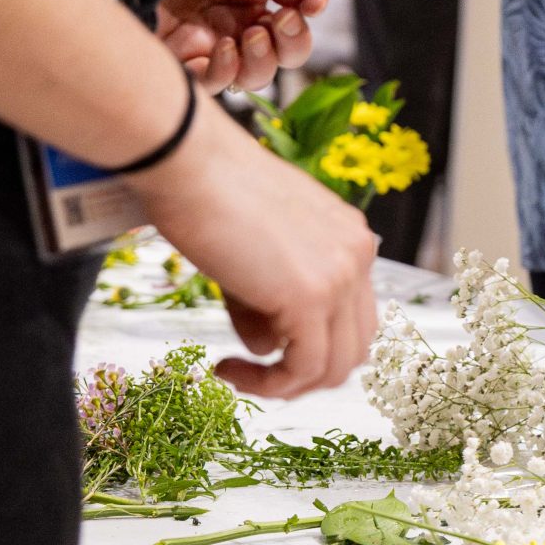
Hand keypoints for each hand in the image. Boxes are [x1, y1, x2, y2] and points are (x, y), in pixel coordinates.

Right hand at [124, 101, 377, 397]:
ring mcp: (340, 276)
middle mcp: (357, 254)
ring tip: (238, 375)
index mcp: (348, 237)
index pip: (352, 313)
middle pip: (354, 344)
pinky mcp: (311, 296)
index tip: (262, 349)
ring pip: (335, 364)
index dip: (312, 342)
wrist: (188, 159)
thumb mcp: (251, 250)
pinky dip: (270, 384)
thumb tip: (268, 348)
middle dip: (305, 371)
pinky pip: (305, 368)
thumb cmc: (205, 190)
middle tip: (254, 373)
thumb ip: (268, 299)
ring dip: (287, 384)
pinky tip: (229, 371)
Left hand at [159, 0, 326, 92]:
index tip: (307, 8)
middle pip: (277, 57)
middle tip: (278, 25)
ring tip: (249, 36)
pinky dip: (221, 74)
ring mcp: (200, 40)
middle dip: (289, 47)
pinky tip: (219, 48)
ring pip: (246, 77)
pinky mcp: (168, 55)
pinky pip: (203, 84)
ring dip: (259, 64)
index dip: (303, 25)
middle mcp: (230, 21)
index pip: (290, 24)